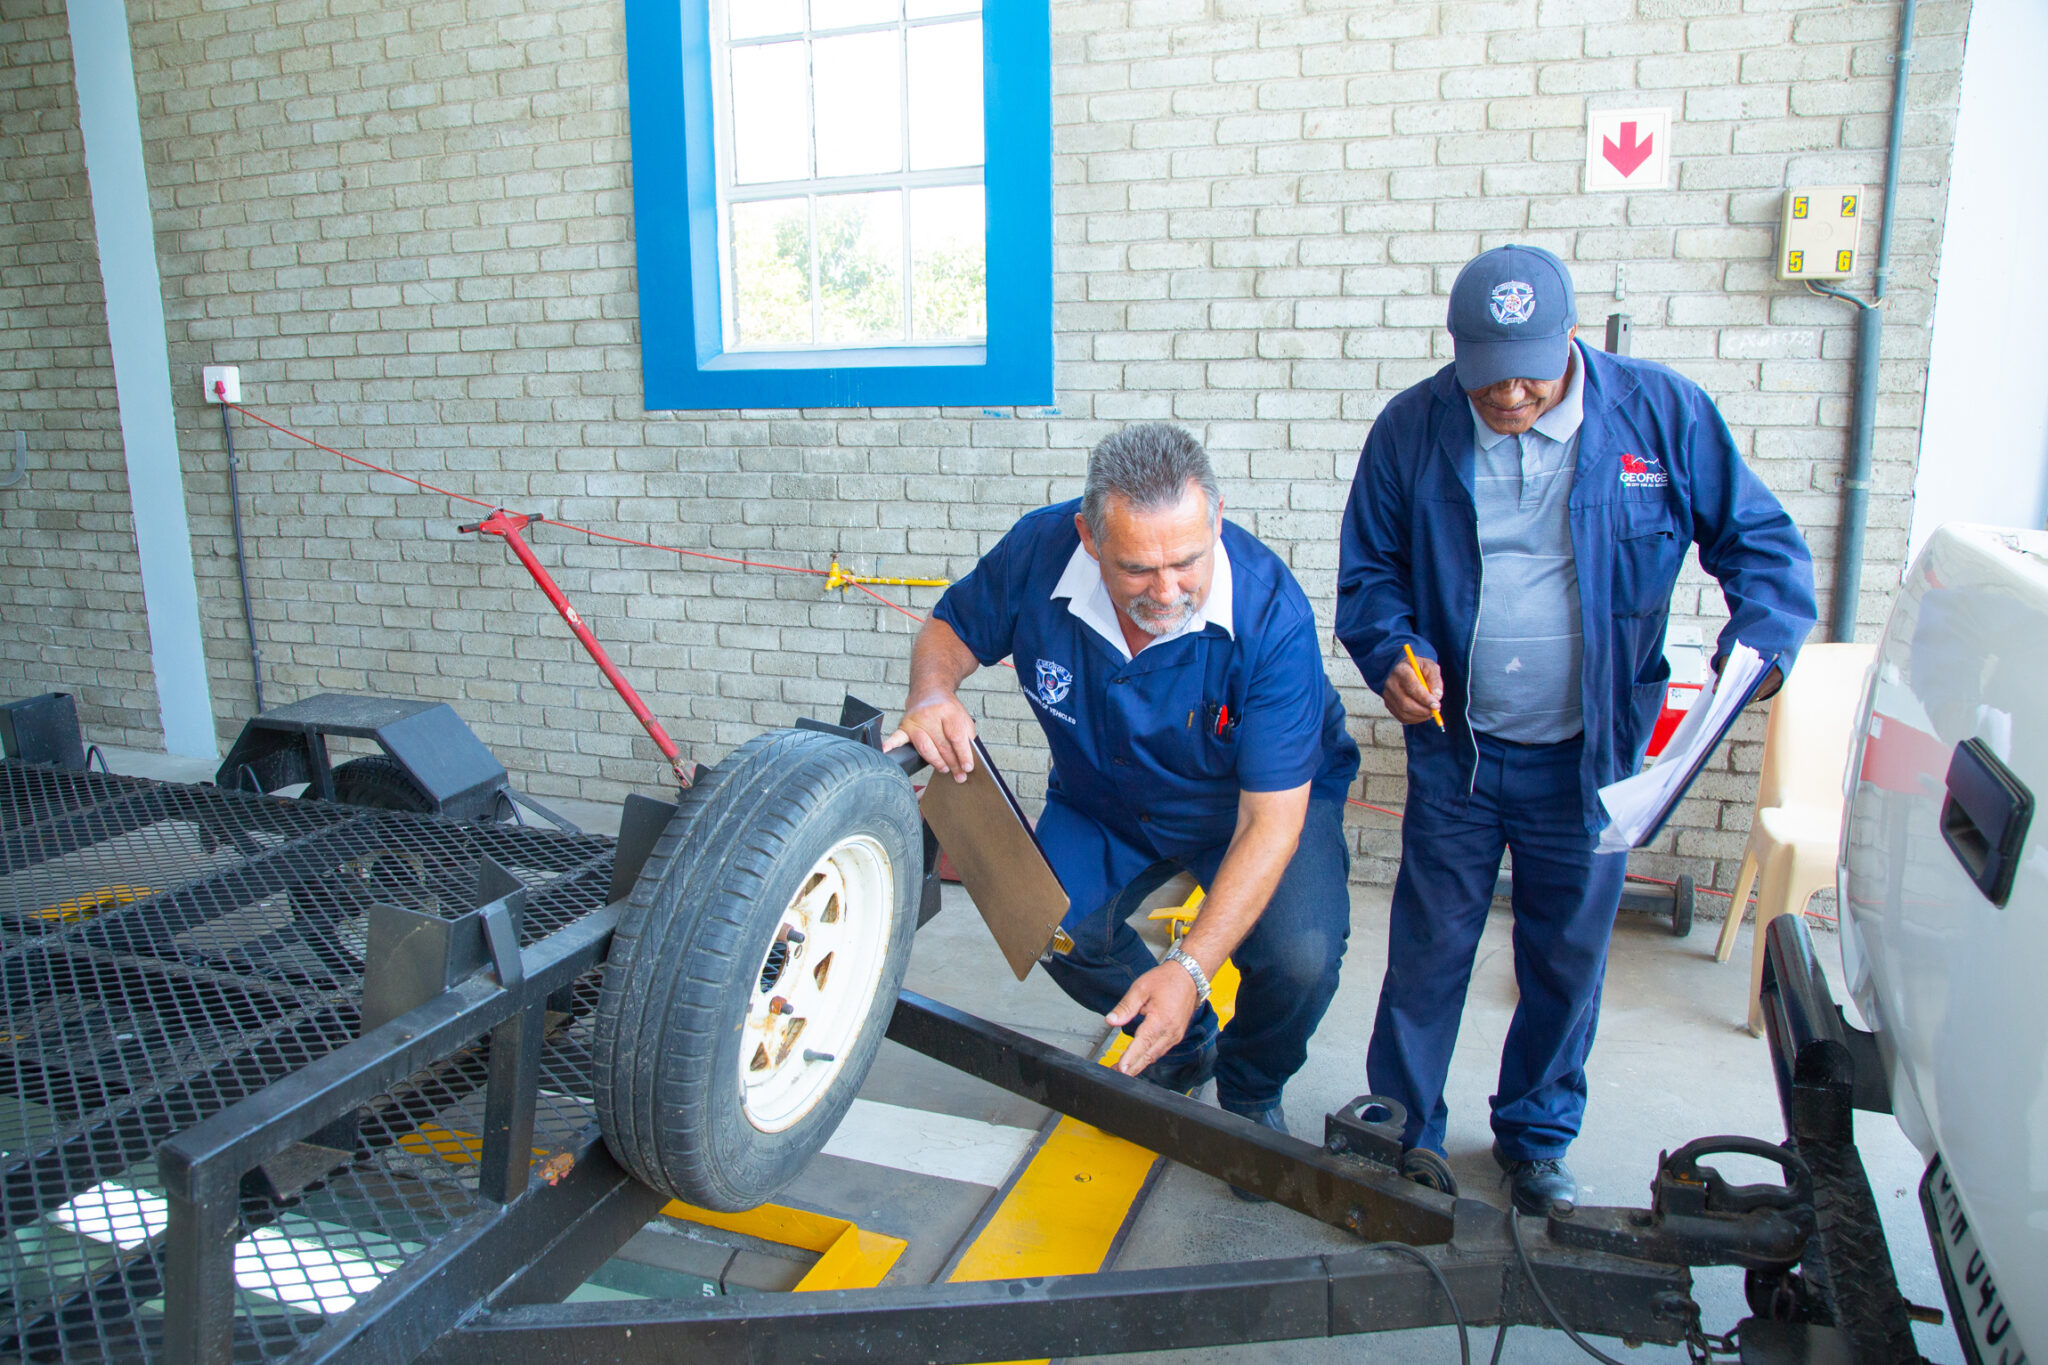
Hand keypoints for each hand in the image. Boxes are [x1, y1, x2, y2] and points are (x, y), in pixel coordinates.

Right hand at [883, 690, 976, 781]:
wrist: (930, 692)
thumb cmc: (947, 708)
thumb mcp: (963, 718)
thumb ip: (967, 737)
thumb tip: (967, 761)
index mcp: (947, 711)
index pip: (955, 737)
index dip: (963, 754)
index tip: (968, 767)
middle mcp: (929, 715)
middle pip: (942, 745)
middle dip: (953, 763)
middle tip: (959, 775)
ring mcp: (915, 721)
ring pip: (925, 748)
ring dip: (936, 762)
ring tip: (945, 769)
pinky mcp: (904, 726)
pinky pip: (897, 737)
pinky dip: (890, 745)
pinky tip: (886, 751)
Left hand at [1106, 961, 1198, 1075]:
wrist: (1189, 976)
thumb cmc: (1166, 980)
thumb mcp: (1140, 988)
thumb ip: (1125, 1007)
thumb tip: (1111, 1020)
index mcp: (1160, 1020)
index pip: (1142, 1044)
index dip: (1130, 1058)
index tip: (1120, 1068)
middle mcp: (1170, 1031)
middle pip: (1148, 1055)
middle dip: (1131, 1067)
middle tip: (1115, 1072)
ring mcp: (1175, 1035)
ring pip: (1155, 1055)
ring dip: (1139, 1064)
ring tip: (1123, 1069)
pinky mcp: (1177, 1035)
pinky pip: (1161, 1050)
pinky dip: (1149, 1057)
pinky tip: (1139, 1060)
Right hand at [1383, 653, 1443, 724]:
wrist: (1406, 670)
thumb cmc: (1420, 669)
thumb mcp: (1430, 667)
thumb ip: (1435, 679)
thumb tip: (1437, 696)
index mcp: (1401, 670)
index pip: (1412, 687)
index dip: (1425, 698)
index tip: (1436, 705)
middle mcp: (1391, 683)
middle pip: (1405, 703)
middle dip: (1423, 710)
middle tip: (1435, 711)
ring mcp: (1388, 695)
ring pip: (1404, 712)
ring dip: (1420, 716)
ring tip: (1431, 712)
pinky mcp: (1388, 704)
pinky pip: (1402, 717)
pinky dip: (1415, 719)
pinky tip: (1423, 714)